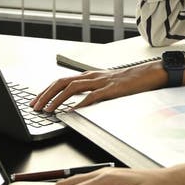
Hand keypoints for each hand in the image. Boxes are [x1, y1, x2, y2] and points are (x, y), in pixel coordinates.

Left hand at [30, 60, 165, 111]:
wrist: (149, 74)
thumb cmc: (128, 81)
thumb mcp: (105, 85)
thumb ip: (90, 91)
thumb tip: (73, 103)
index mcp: (88, 76)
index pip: (61, 81)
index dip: (45, 91)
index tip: (35, 102)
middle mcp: (91, 77)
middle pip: (62, 83)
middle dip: (46, 95)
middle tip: (35, 108)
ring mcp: (101, 81)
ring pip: (73, 88)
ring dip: (58, 99)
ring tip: (49, 110)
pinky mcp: (112, 89)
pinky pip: (93, 95)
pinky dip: (81, 103)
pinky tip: (73, 110)